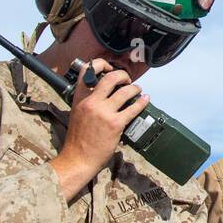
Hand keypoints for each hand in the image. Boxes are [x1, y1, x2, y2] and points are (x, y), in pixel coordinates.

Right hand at [49, 61, 148, 199]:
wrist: (78, 159)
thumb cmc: (77, 141)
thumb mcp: (77, 114)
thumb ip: (87, 102)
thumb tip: (102, 95)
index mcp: (80, 99)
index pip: (87, 71)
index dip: (101, 64)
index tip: (109, 68)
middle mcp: (91, 102)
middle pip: (110, 77)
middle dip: (122, 75)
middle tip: (127, 80)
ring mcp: (104, 113)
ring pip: (125, 91)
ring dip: (134, 88)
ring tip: (138, 90)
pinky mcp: (115, 124)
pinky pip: (133, 108)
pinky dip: (142, 102)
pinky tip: (145, 100)